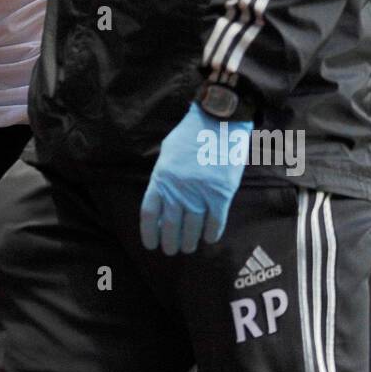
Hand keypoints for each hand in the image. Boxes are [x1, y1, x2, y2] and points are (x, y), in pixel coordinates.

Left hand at [139, 103, 251, 255]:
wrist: (218, 121)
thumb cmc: (191, 135)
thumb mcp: (167, 153)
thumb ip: (163, 177)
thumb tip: (161, 203)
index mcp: (161, 178)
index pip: (150, 214)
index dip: (149, 233)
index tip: (151, 244)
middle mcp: (178, 189)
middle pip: (170, 226)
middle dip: (170, 242)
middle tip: (171, 250)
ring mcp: (200, 193)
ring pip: (192, 229)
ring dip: (189, 242)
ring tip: (188, 247)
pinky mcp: (221, 195)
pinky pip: (214, 223)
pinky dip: (211, 234)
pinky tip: (208, 239)